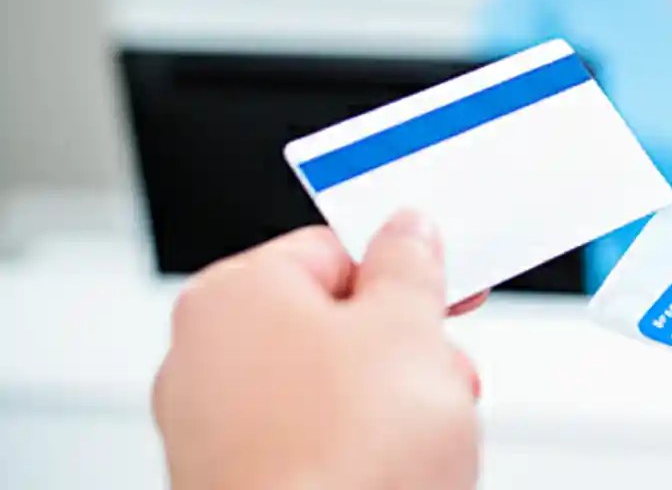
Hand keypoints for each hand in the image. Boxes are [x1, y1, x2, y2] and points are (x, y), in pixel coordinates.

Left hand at [153, 212, 480, 489]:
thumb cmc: (344, 460)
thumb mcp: (409, 328)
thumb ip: (410, 263)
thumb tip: (407, 231)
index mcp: (233, 294)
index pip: (333, 248)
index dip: (402, 268)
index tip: (444, 285)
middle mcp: (204, 357)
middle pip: (330, 321)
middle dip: (401, 347)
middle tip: (442, 369)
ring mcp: (213, 430)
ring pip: (326, 387)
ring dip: (390, 401)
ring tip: (427, 433)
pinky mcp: (236, 484)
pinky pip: (311, 443)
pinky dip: (357, 449)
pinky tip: (394, 470)